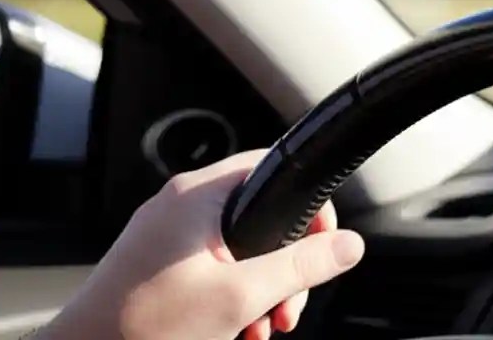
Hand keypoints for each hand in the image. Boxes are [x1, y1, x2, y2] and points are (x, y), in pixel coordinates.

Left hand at [39, 150, 364, 339]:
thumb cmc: (142, 329)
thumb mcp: (241, 298)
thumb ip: (301, 267)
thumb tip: (349, 245)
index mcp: (197, 197)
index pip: (273, 168)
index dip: (309, 206)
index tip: (323, 245)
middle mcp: (179, 205)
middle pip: (261, 214)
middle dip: (286, 264)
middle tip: (290, 304)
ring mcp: (165, 234)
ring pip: (239, 246)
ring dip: (262, 286)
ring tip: (263, 326)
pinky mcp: (156, 262)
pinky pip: (213, 265)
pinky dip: (233, 293)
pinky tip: (237, 329)